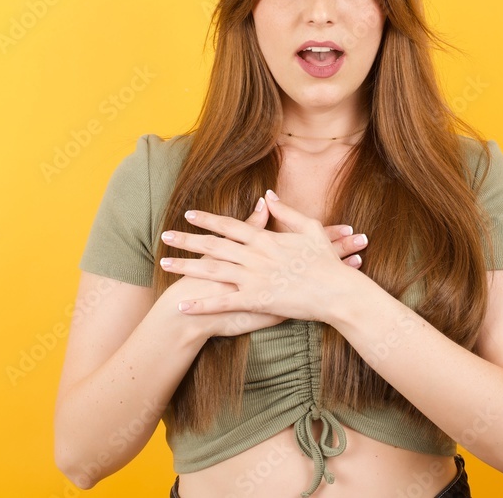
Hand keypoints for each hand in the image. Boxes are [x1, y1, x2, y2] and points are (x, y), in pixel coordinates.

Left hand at [159, 190, 368, 321]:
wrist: (338, 291)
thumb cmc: (327, 261)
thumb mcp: (310, 228)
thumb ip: (286, 212)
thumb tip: (268, 195)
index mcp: (265, 239)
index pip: (229, 225)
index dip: (207, 220)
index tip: (188, 215)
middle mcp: (254, 256)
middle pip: (213, 246)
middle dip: (187, 241)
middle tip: (164, 237)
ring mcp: (253, 278)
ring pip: (212, 271)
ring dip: (186, 268)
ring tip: (164, 265)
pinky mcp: (256, 300)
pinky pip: (223, 303)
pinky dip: (201, 304)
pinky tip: (182, 306)